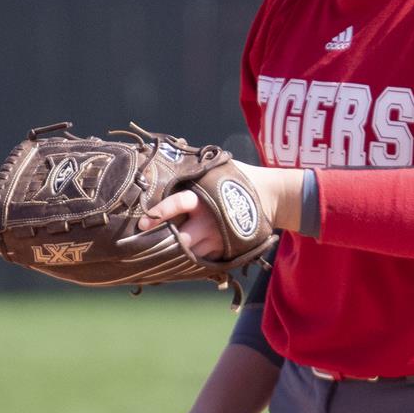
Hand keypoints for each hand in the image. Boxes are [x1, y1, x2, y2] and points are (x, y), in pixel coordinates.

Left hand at [139, 161, 302, 257]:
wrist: (270, 195)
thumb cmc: (237, 178)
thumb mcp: (216, 170)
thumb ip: (194, 170)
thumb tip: (168, 153)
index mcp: (204, 198)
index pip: (178, 203)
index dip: (159, 213)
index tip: (142, 221)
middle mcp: (209, 220)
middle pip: (182, 239)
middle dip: (166, 243)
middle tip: (148, 245)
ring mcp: (219, 237)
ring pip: (191, 253)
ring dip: (176, 254)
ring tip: (160, 254)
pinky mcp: (226, 249)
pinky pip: (203, 260)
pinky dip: (191, 259)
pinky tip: (179, 259)